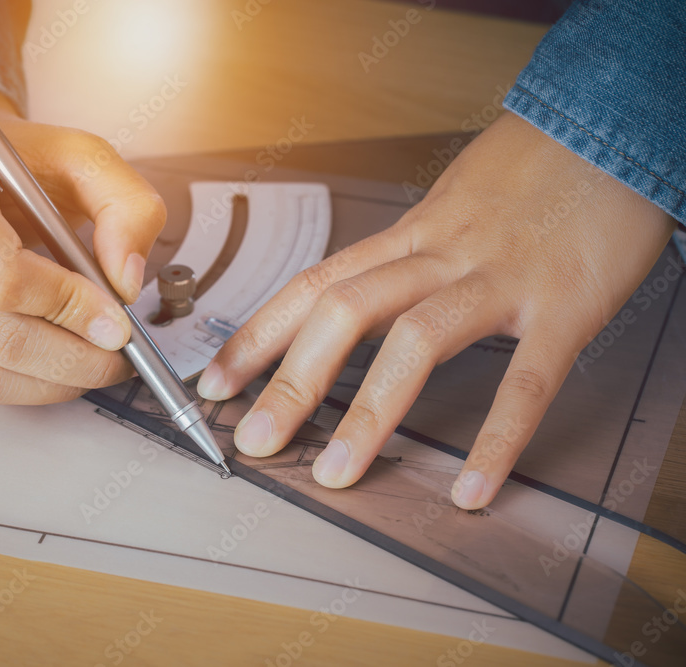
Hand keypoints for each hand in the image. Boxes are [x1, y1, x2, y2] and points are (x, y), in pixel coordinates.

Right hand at [0, 83, 164, 403]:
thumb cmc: (14, 162)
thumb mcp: (83, 158)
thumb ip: (126, 207)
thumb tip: (126, 284)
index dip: (66, 305)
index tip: (115, 318)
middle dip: (75, 355)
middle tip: (120, 352)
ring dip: (58, 380)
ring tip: (99, 361)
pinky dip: (31, 386)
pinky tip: (62, 365)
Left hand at [197, 112, 673, 508]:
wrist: (614, 126)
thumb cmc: (530, 171)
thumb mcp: (449, 204)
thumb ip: (405, 253)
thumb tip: (356, 295)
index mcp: (409, 235)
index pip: (313, 285)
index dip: (257, 336)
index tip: (216, 382)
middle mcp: (440, 254)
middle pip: (345, 311)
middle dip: (290, 379)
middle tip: (253, 440)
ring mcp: (499, 278)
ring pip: (416, 341)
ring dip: (368, 412)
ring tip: (336, 473)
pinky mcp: (562, 304)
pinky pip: (526, 380)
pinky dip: (496, 438)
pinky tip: (472, 486)